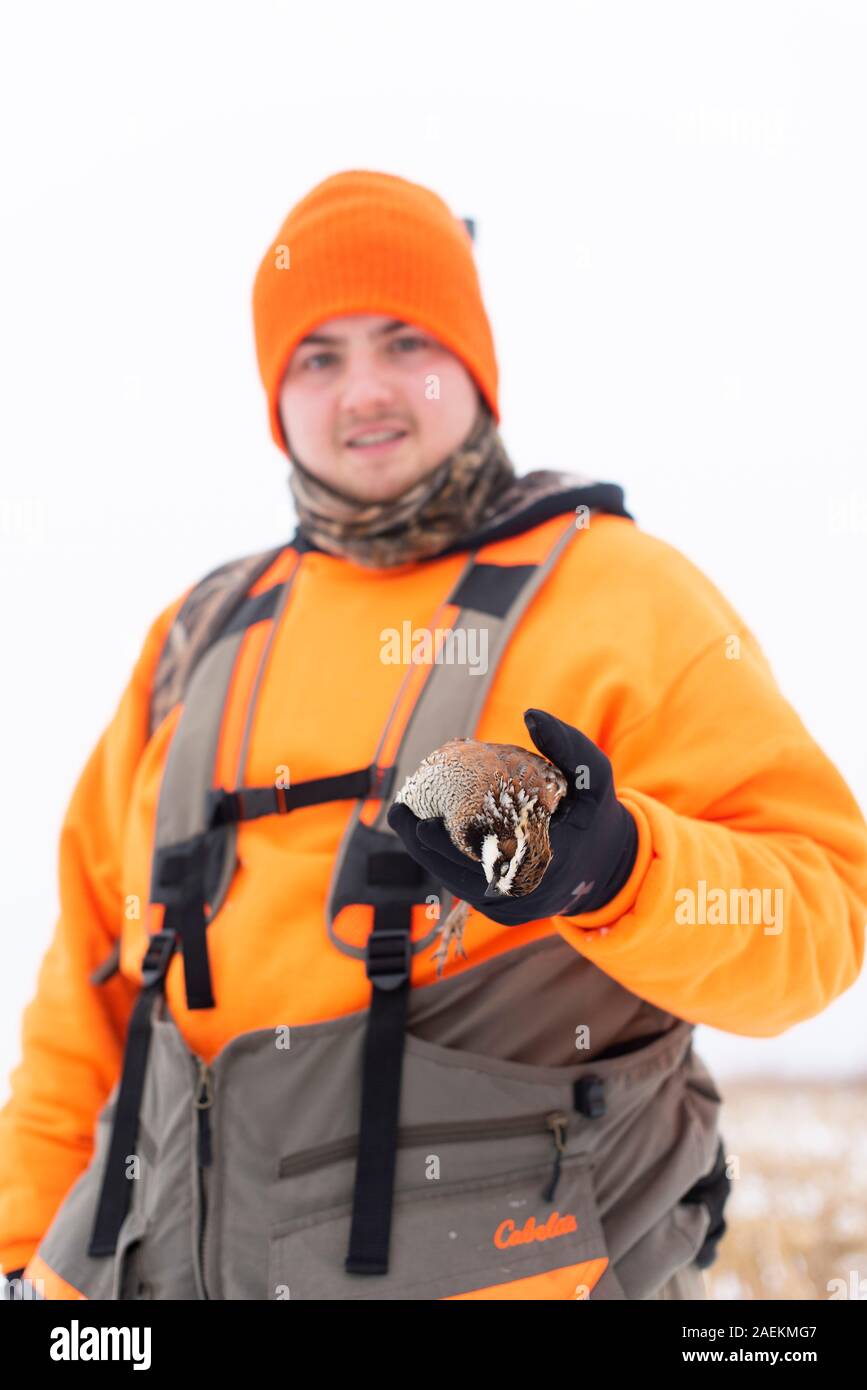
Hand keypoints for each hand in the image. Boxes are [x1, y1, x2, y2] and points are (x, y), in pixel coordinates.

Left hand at [386, 708, 637, 926]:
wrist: (607, 867)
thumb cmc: (594, 814)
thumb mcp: (592, 777)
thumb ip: (568, 745)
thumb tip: (530, 714)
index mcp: (548, 861)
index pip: (488, 855)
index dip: (447, 845)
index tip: (423, 820)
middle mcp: (526, 891)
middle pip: (461, 872)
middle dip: (423, 845)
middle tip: (400, 812)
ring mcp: (513, 907)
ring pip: (457, 883)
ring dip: (423, 854)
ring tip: (399, 818)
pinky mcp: (503, 914)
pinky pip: (464, 888)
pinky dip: (440, 863)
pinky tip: (417, 835)